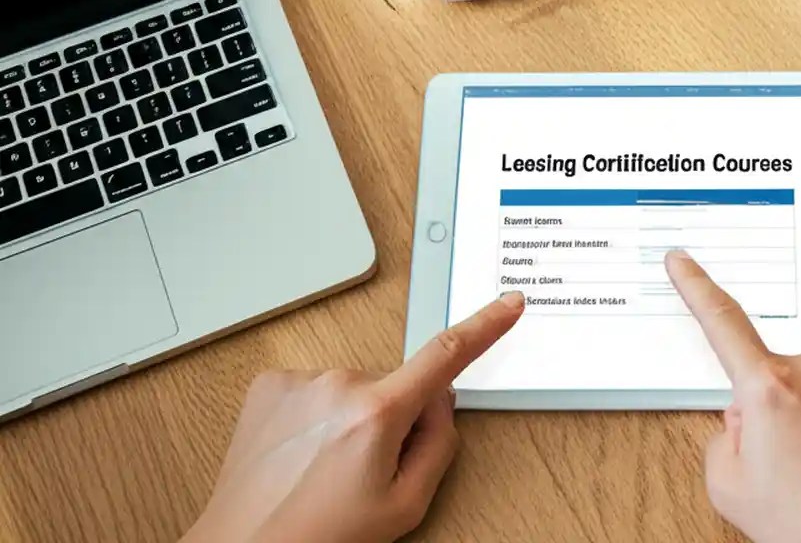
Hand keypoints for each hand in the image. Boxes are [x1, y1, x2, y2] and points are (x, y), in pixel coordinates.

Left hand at [183, 292, 525, 542]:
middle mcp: (337, 384)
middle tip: (364, 472)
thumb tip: (440, 401)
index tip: (509, 304)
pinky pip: (315, 391)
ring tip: (323, 471)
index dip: (485, 326)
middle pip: (393, 387)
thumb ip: (438, 444)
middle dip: (392, 420)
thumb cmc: (321, 537)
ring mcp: (299, 380)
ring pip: (352, 389)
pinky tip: (299, 454)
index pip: (446, 356)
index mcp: (377, 414)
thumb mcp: (405, 505)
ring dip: (349, 419)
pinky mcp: (269, 384)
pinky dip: (314, 417)